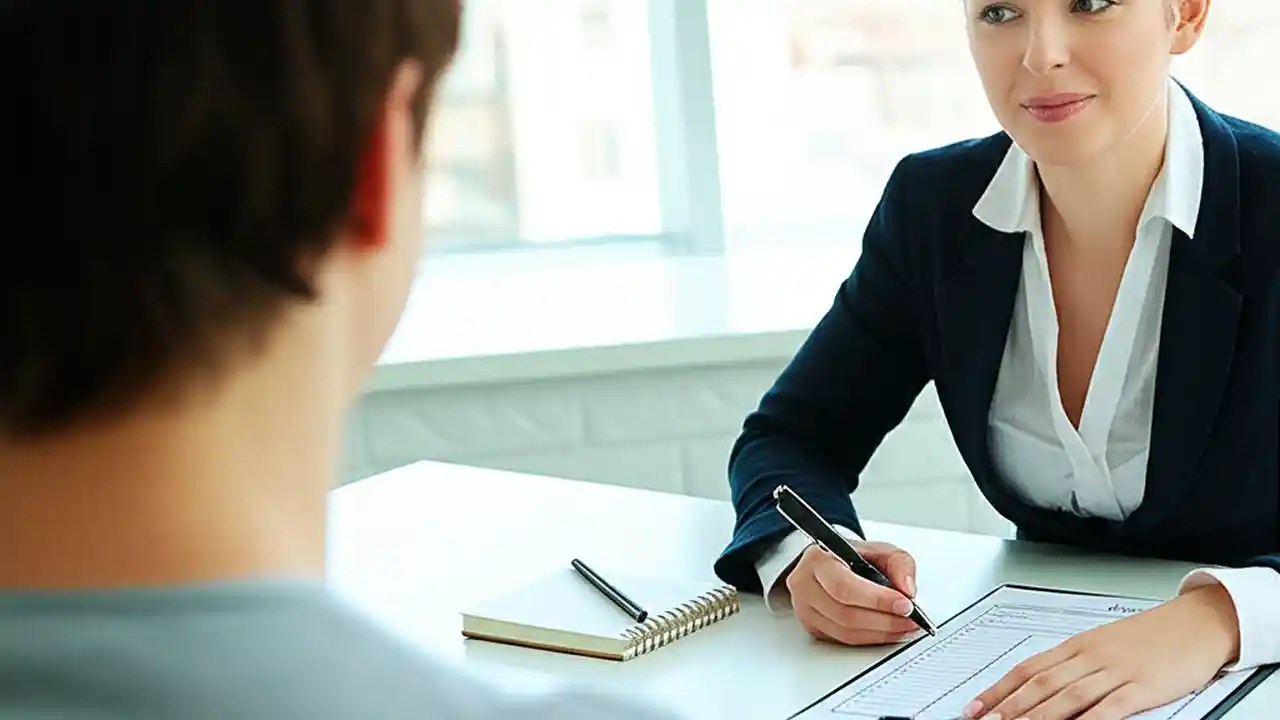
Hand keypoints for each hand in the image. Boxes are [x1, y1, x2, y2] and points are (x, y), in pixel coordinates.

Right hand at [786, 539, 920, 645]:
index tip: (905, 605)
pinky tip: (886, 631)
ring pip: (845, 632)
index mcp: (818, 560)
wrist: (829, 565)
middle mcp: (805, 585)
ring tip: (903, 627)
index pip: (844, 586)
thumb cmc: (851, 557)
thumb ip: (899, 564)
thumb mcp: (879, 550)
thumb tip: (907, 590)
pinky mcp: (812, 627)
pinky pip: (843, 640)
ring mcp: (805, 609)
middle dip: (884, 620)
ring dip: (880, 633)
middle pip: (845, 614)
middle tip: (910, 620)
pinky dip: (870, 639)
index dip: (877, 600)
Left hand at [964, 584, 1240, 719]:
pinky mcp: (1142, 687)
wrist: (1196, 622)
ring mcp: (1114, 671)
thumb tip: (1040, 687)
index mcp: (1076, 645)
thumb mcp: (1103, 645)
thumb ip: (1073, 666)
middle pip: (1039, 685)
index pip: (1026, 668)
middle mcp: (1088, 656)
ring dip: (1034, 716)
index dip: (997, 689)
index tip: (974, 707)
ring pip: (1065, 696)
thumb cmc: (1150, 636)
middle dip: (1007, 708)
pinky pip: (1109, 707)